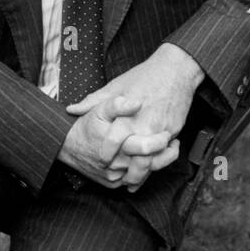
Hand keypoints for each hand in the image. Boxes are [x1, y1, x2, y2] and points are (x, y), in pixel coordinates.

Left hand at [67, 44, 203, 190]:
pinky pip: (165, 154)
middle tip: (117, 178)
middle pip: (133, 159)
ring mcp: (161, 131)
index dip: (106, 154)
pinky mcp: (174, 131)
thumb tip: (72, 109)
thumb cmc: (145, 76)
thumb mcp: (116, 85)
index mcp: (126, 115)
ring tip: (132, 180)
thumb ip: (94, 101)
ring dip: (142, 173)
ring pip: (151, 161)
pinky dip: (157, 163)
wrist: (176, 70)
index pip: (113, 141)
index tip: (101, 159)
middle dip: (126, 172)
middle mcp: (144, 126)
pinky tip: (150, 168)